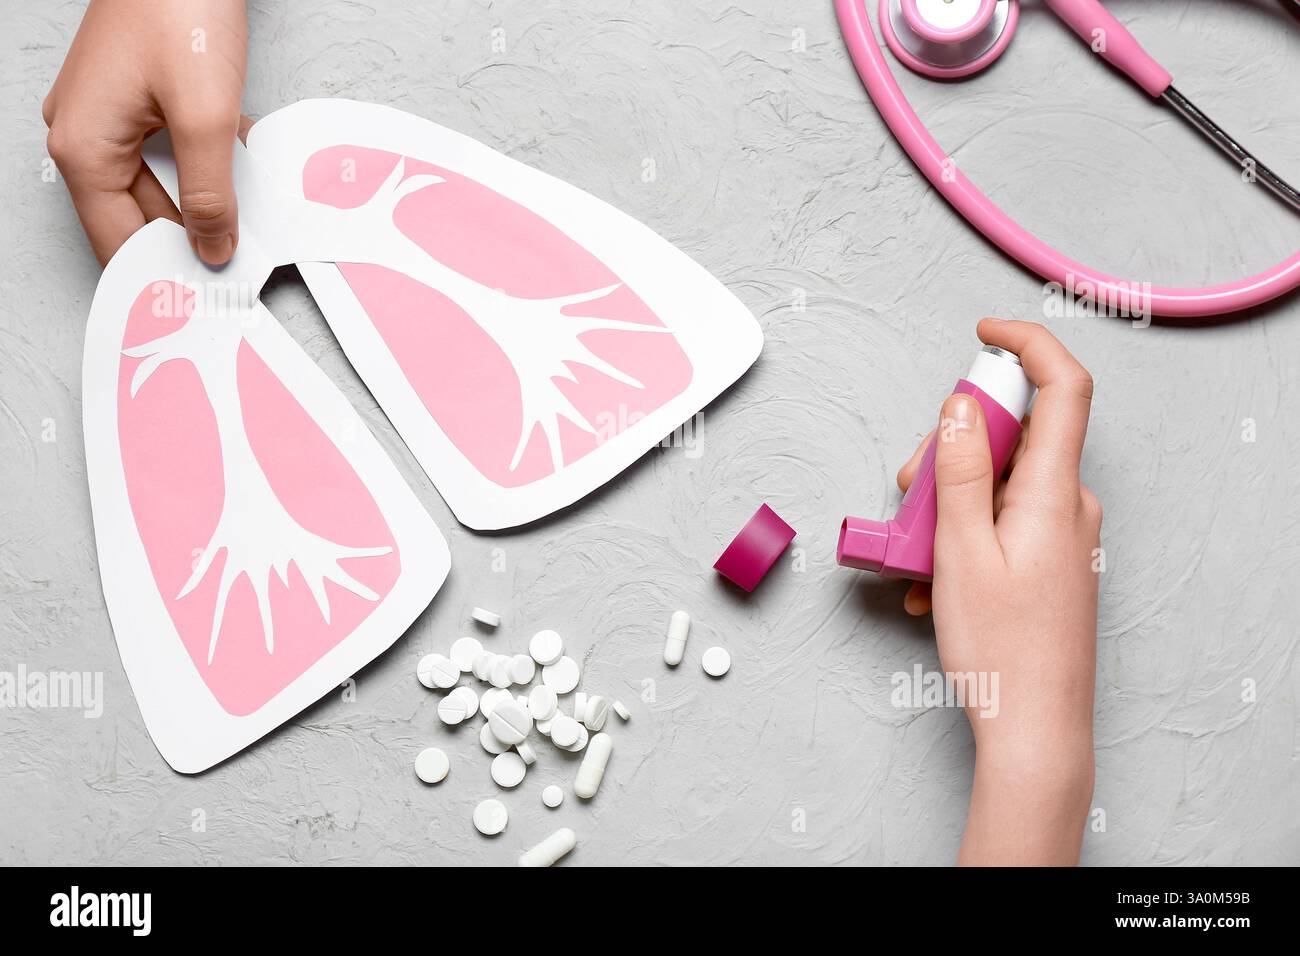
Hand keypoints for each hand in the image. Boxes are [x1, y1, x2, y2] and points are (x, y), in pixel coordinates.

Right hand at [43, 0, 247, 265]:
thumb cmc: (178, 11)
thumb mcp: (206, 117)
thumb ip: (210, 194)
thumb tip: (214, 250)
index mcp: (84, 149)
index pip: (121, 243)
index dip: (166, 277)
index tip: (209, 303)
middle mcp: (83, 136)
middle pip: (140, 220)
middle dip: (191, 241)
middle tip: (241, 269)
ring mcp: (105, 117)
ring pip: (159, 188)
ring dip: (204, 203)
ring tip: (248, 224)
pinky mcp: (133, 101)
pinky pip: (167, 155)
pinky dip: (203, 168)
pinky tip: (240, 172)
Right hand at [896, 319, 1100, 864]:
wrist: (1036, 729)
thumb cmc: (1001, 649)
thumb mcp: (961, 551)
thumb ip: (960, 471)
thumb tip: (961, 406)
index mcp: (1055, 493)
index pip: (1063, 387)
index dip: (1026, 345)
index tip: (983, 331)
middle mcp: (1070, 506)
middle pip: (1014, 437)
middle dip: (953, 449)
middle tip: (912, 495)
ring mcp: (1063, 535)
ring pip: (999, 482)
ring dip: (949, 502)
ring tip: (917, 557)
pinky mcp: (1051, 560)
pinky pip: (1002, 522)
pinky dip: (962, 536)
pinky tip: (933, 582)